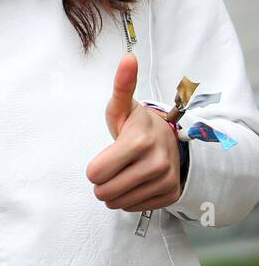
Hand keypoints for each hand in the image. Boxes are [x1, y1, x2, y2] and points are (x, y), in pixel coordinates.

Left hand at [86, 53, 182, 211]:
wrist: (170, 141)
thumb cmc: (137, 124)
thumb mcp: (123, 107)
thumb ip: (122, 86)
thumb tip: (128, 58)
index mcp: (139, 142)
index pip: (96, 174)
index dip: (94, 168)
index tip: (104, 157)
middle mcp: (156, 164)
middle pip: (104, 191)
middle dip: (102, 181)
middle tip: (113, 166)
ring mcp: (165, 181)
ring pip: (116, 202)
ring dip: (113, 191)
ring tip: (123, 173)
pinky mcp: (170, 196)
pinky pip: (132, 208)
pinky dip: (129, 198)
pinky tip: (136, 182)